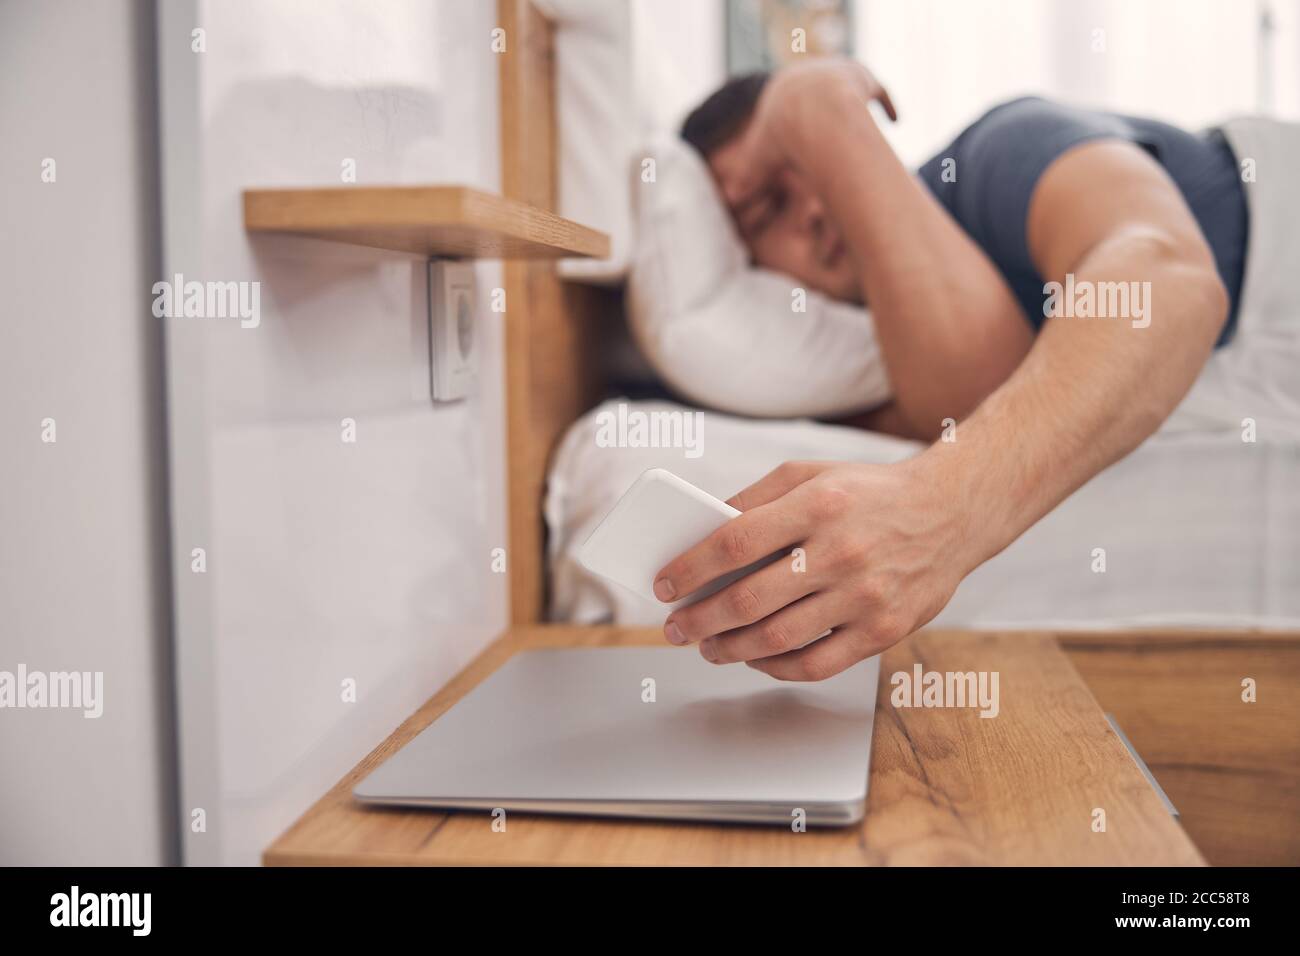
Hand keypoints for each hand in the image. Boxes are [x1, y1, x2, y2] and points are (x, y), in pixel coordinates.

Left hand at [653, 456, 986, 680]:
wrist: (951, 513)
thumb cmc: (869, 493)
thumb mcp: (810, 473)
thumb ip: (754, 498)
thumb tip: (700, 534)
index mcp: (818, 505)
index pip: (735, 542)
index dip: (690, 569)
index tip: (664, 585)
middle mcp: (842, 552)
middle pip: (749, 598)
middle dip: (699, 619)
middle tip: (674, 626)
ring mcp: (865, 596)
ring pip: (778, 639)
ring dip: (729, 649)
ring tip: (707, 646)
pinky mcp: (884, 631)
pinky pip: (817, 664)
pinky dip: (776, 668)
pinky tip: (754, 658)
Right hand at [721, 58, 896, 208]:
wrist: (806, 109)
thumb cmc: (780, 136)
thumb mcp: (759, 162)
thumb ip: (749, 181)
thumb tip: (731, 202)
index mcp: (785, 91)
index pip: (793, 103)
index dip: (801, 119)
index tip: (810, 132)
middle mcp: (812, 76)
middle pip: (824, 94)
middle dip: (830, 108)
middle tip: (840, 128)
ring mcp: (838, 73)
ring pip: (852, 91)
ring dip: (860, 107)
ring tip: (868, 125)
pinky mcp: (863, 77)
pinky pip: (881, 91)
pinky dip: (888, 105)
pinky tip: (897, 119)